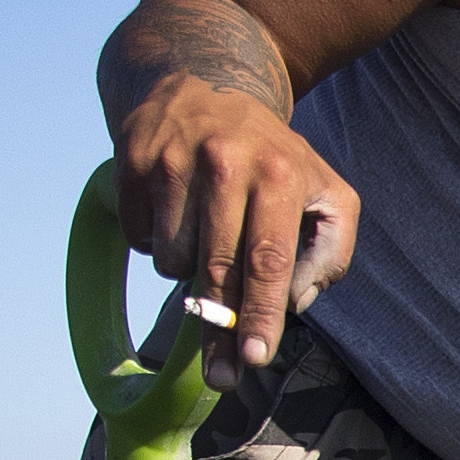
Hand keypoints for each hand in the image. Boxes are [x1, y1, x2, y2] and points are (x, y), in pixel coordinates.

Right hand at [102, 0, 358, 382]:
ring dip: (188, 272)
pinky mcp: (131, 159)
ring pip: (172, 259)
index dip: (261, 314)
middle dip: (219, 332)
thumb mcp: (325, 190)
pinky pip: (140, 237)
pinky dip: (156, 242)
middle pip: (218, 269)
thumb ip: (329, 251)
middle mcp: (225, 162)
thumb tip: (293, 304)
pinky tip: (176, 213)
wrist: (204, 81)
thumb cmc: (275, 156)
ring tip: (207, 238)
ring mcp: (173, 160)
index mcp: (280, 172)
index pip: (269, 260)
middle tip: (222, 378)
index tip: (254, 359)